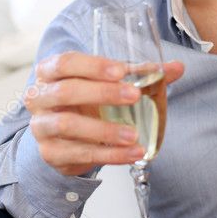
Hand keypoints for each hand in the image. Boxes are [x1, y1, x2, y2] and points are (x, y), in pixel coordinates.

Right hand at [26, 51, 184, 175]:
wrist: (64, 138)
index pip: (66, 62)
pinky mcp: (51, 153)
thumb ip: (140, 74)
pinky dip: (109, 154)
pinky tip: (132, 154)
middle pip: (66, 91)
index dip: (92, 65)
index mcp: (50, 71)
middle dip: (102, 93)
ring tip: (134, 135)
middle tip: (134, 97)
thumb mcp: (108, 84)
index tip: (121, 71)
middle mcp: (39, 97)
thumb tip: (176, 68)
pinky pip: (79, 153)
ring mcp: (41, 126)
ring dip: (104, 129)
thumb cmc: (86, 101)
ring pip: (68, 124)